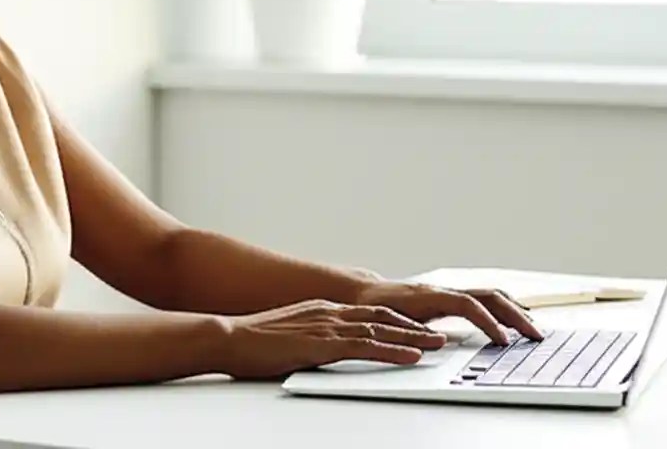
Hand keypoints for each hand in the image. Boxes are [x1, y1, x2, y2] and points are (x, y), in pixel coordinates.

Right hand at [216, 299, 449, 378]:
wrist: (228, 337)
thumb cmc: (251, 343)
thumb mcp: (289, 337)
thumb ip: (311, 340)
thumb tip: (322, 352)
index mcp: (322, 310)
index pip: (368, 312)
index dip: (396, 320)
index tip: (416, 328)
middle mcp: (329, 312)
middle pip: (382, 317)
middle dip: (413, 327)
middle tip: (438, 335)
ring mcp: (327, 326)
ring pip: (381, 329)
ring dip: (412, 338)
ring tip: (436, 345)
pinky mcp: (323, 344)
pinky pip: (366, 346)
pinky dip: (393, 351)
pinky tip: (411, 357)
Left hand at [353, 280, 541, 344]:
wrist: (367, 295)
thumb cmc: (377, 308)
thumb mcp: (391, 321)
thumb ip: (412, 329)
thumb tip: (433, 342)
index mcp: (433, 296)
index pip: (470, 305)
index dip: (489, 322)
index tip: (503, 341)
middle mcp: (447, 291)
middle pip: (490, 296)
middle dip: (515, 316)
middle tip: (535, 336)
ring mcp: (452, 293)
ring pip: (492, 296)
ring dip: (514, 311)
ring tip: (533, 329)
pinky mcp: (453, 299)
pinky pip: (485, 300)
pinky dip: (503, 309)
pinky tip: (514, 321)